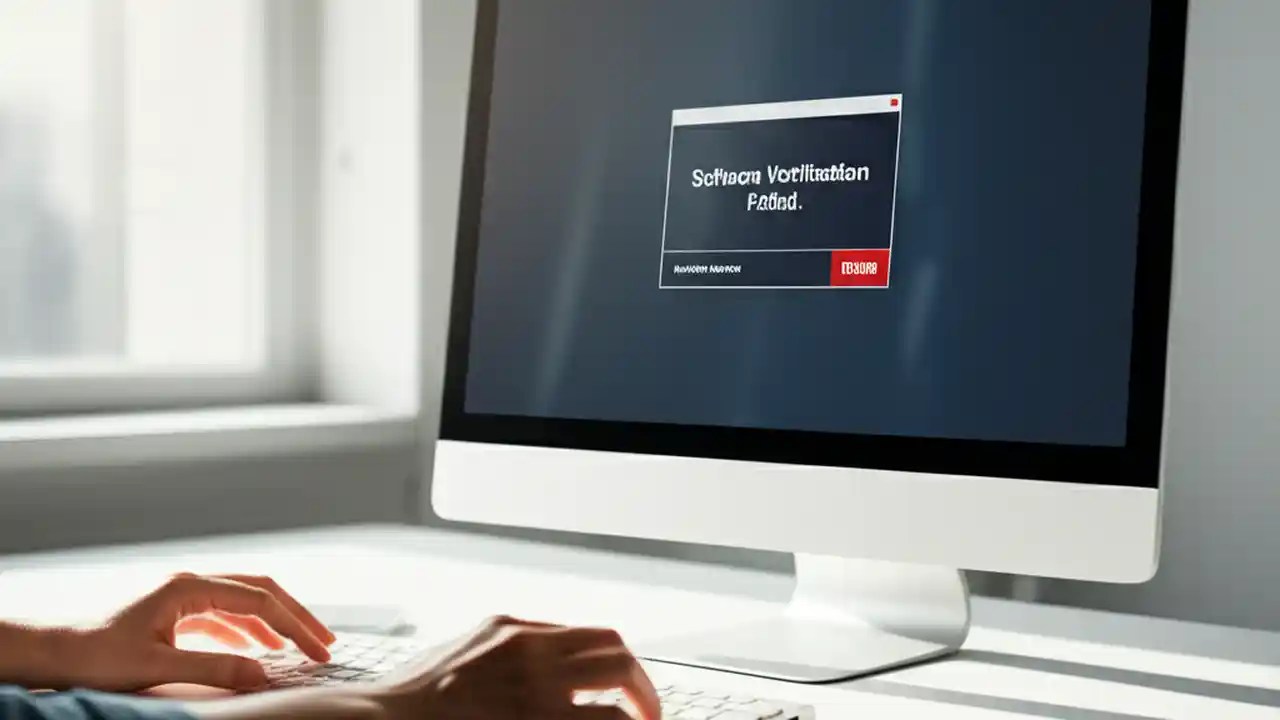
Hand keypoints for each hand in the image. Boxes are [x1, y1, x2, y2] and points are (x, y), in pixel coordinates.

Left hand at [71, 573, 334, 691]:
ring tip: (302, 646)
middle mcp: (191, 584)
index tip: (319, 652)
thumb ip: (214, 669)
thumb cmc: (97, 656)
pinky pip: (224, 616)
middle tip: (326, 642)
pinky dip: (249, 631)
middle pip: (260, 591)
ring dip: (275, 623)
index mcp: (190, 588)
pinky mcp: (175, 612)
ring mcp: (183, 596)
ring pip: (244, 602)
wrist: (54, 653)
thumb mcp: (158, 667)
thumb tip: (264, 673)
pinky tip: (259, 650)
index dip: (295, 626)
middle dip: (296, 616)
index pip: (259, 601)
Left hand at [376, 615, 661, 719]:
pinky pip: (554, 629)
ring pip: (598, 635)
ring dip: (619, 663)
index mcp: (540, 714)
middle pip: (622, 662)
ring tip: (621, 688)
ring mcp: (517, 638)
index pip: (618, 717)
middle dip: (644, 691)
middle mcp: (535, 669)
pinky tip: (568, 673)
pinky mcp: (498, 624)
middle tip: (646, 713)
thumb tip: (600, 719)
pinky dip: (573, 650)